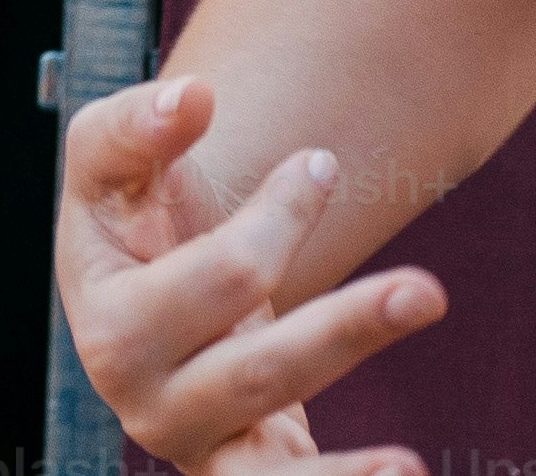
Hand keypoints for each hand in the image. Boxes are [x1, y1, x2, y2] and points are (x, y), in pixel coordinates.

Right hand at [54, 77, 441, 475]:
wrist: (149, 295)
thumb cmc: (135, 218)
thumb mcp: (111, 166)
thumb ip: (137, 124)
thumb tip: (193, 96)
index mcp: (107, 324)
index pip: (221, 277)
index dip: (281, 219)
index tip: (323, 163)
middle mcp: (143, 402)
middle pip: (258, 371)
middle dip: (346, 328)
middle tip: (427, 290)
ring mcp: (194, 448)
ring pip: (273, 473)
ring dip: (350, 471)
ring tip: (412, 468)